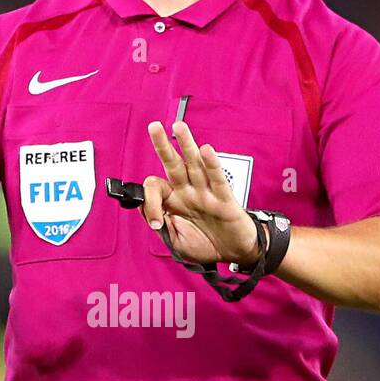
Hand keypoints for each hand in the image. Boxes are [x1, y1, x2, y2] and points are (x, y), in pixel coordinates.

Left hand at [142, 119, 259, 265]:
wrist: (233, 254)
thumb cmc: (205, 246)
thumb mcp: (176, 241)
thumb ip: (162, 226)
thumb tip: (146, 211)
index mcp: (174, 201)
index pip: (156, 189)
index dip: (150, 204)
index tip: (156, 224)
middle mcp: (188, 192)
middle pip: (173, 163)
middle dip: (162, 145)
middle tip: (154, 127)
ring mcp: (206, 193)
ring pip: (194, 164)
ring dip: (186, 145)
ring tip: (178, 126)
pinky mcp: (224, 199)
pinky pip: (217, 179)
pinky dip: (212, 165)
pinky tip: (206, 151)